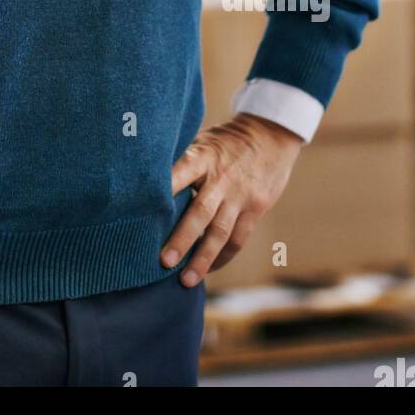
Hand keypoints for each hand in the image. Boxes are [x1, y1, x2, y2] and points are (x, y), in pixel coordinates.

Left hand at [161, 112, 303, 286]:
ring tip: (186, 280)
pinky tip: (209, 269)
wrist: (270, 135)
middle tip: (164, 261)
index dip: (164, 190)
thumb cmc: (225, 140)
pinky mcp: (255, 208)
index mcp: (203, 156)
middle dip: (182, 239)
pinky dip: (223, 256)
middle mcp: (221, 178)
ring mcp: (240, 195)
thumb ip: (182, 163)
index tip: (144, 208)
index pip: (180, 173)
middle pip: (200, 212)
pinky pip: (238, 238)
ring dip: (203, 258)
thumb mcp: (202, 141)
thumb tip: (148, 185)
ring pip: (221, 233)